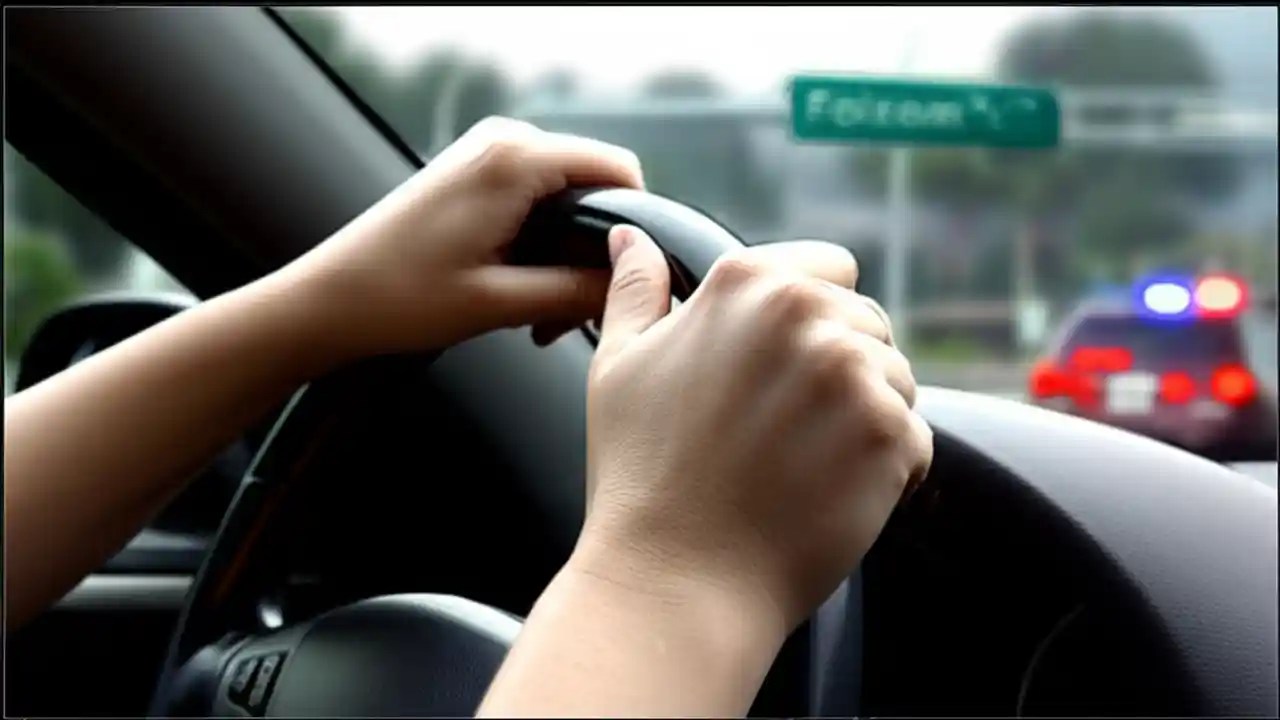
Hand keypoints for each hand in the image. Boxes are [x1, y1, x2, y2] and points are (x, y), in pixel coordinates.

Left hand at [281, 116, 643, 361]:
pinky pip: (535, 201)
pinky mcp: (473, 173)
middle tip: (566, 315)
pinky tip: (516, 292)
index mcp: (513, 159)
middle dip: (592, 251)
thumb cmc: (395, 297)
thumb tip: (628, 289)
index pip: (618, 169)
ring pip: (566, 199)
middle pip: (593, 186)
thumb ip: (575, 293)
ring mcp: (485, 154)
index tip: (621, 280)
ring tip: (537, 314)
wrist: (327, 300)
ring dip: (564, 257)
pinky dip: (539, 246)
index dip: (633, 226)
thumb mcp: (499, 304)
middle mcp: (502, 141)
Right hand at [576, 225, 932, 634]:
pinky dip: (886, 473)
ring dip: (866, 420)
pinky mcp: (889, 433)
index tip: (780, 372)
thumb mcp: (619, 366)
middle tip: (783, 431)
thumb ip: (635, 291)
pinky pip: (915, 440)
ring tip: (801, 466)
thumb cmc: (642, 476)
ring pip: (897, 380)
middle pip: (869, 324)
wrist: (676, 578)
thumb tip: (632, 239)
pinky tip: (826, 495)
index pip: (831, 270)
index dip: (813, 320)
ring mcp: (852, 372)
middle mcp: (805, 313)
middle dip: (842, 370)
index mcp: (745, 282)